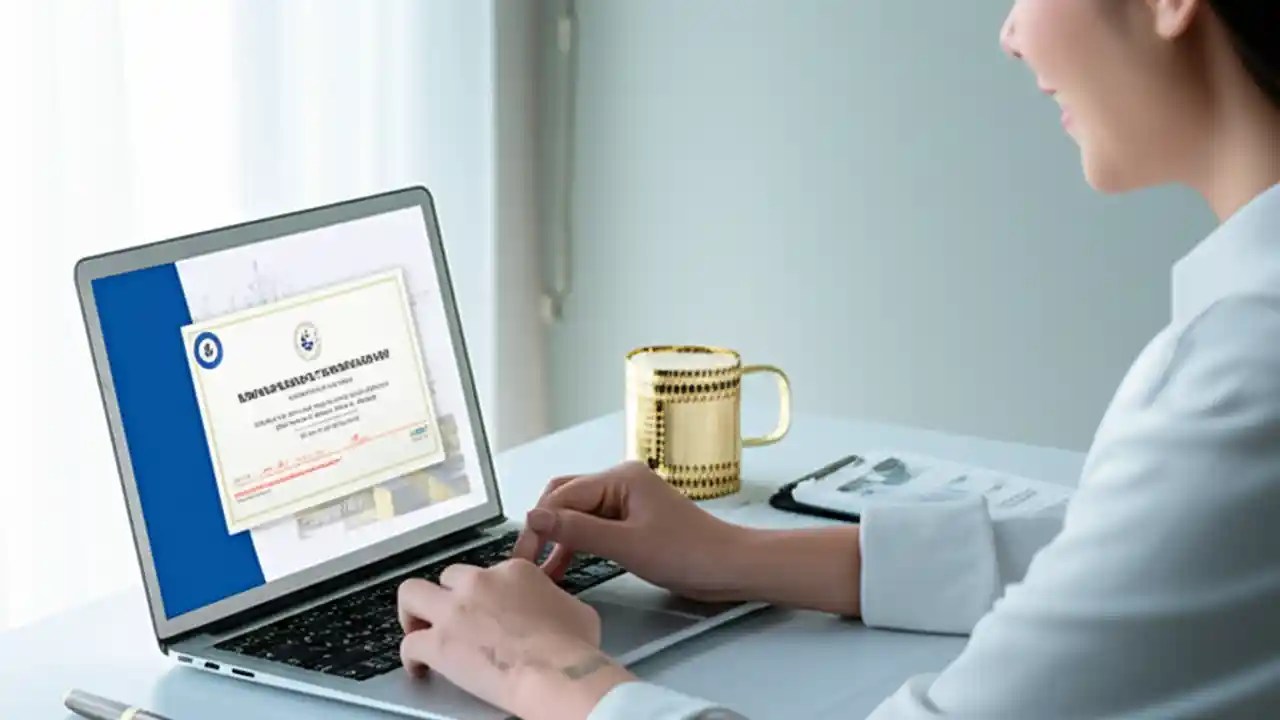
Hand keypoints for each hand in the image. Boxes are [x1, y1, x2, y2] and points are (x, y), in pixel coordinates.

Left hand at [397, 559, 635, 719]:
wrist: (555, 672)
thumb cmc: (572, 646)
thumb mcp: (574, 607)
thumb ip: (554, 599)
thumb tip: (554, 609)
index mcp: (512, 571)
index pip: (489, 572)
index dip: (487, 594)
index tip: (489, 610)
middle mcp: (478, 583)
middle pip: (448, 578)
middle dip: (447, 596)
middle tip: (450, 617)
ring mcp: (454, 612)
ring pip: (411, 594)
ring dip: (413, 613)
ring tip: (418, 630)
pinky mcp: (437, 644)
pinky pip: (408, 644)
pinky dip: (411, 657)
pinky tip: (419, 668)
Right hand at [512, 460, 751, 601]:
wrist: (730, 567)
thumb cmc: (687, 553)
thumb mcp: (626, 545)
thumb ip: (577, 531)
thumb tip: (532, 517)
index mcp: (620, 478)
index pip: (563, 496)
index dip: (538, 525)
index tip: (521, 556)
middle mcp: (620, 482)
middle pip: (566, 498)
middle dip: (544, 527)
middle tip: (526, 561)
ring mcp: (627, 502)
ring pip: (578, 515)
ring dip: (559, 539)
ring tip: (540, 571)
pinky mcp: (632, 522)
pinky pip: (594, 528)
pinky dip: (578, 546)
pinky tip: (563, 569)